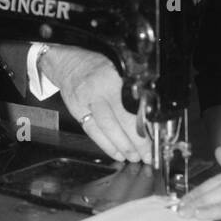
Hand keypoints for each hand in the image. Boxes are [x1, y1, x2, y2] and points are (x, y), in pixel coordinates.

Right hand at [42, 45, 150, 163]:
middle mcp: (98, 91)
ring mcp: (85, 102)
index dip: (142, 126)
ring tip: (133, 157)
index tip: (152, 138)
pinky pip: (92, 131)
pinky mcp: (77, 111)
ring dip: (120, 146)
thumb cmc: (96, 65)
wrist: (68, 63)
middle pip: (118, 120)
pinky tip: (116, 153)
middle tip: (146, 154)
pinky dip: (105, 144)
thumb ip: (130, 87)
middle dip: (134, 141)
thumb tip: (149, 112)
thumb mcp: (118, 68)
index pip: (130, 107)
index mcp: (112, 79)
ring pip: (104, 128)